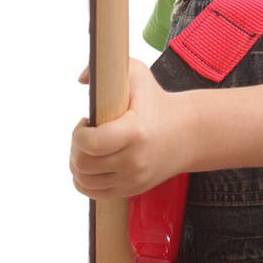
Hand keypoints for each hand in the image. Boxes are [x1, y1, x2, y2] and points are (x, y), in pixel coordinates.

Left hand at [70, 58, 192, 199]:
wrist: (188, 133)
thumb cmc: (157, 101)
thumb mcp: (138, 74)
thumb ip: (108, 68)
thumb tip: (81, 78)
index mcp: (135, 131)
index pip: (92, 143)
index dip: (78, 134)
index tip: (84, 121)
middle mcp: (134, 160)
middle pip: (83, 164)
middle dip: (75, 147)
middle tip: (84, 134)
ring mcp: (133, 178)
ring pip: (84, 181)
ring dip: (77, 164)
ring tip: (88, 147)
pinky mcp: (132, 190)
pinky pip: (94, 193)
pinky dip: (84, 181)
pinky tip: (92, 163)